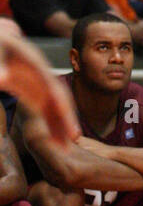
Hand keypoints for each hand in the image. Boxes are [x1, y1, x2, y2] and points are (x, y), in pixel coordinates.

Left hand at [0, 21, 80, 142]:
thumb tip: (2, 79)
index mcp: (33, 60)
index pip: (51, 84)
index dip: (60, 103)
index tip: (66, 119)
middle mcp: (38, 70)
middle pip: (56, 95)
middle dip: (65, 117)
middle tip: (72, 139)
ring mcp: (33, 78)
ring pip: (50, 103)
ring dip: (57, 123)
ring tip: (63, 145)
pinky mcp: (26, 86)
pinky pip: (40, 105)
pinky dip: (46, 120)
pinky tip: (50, 135)